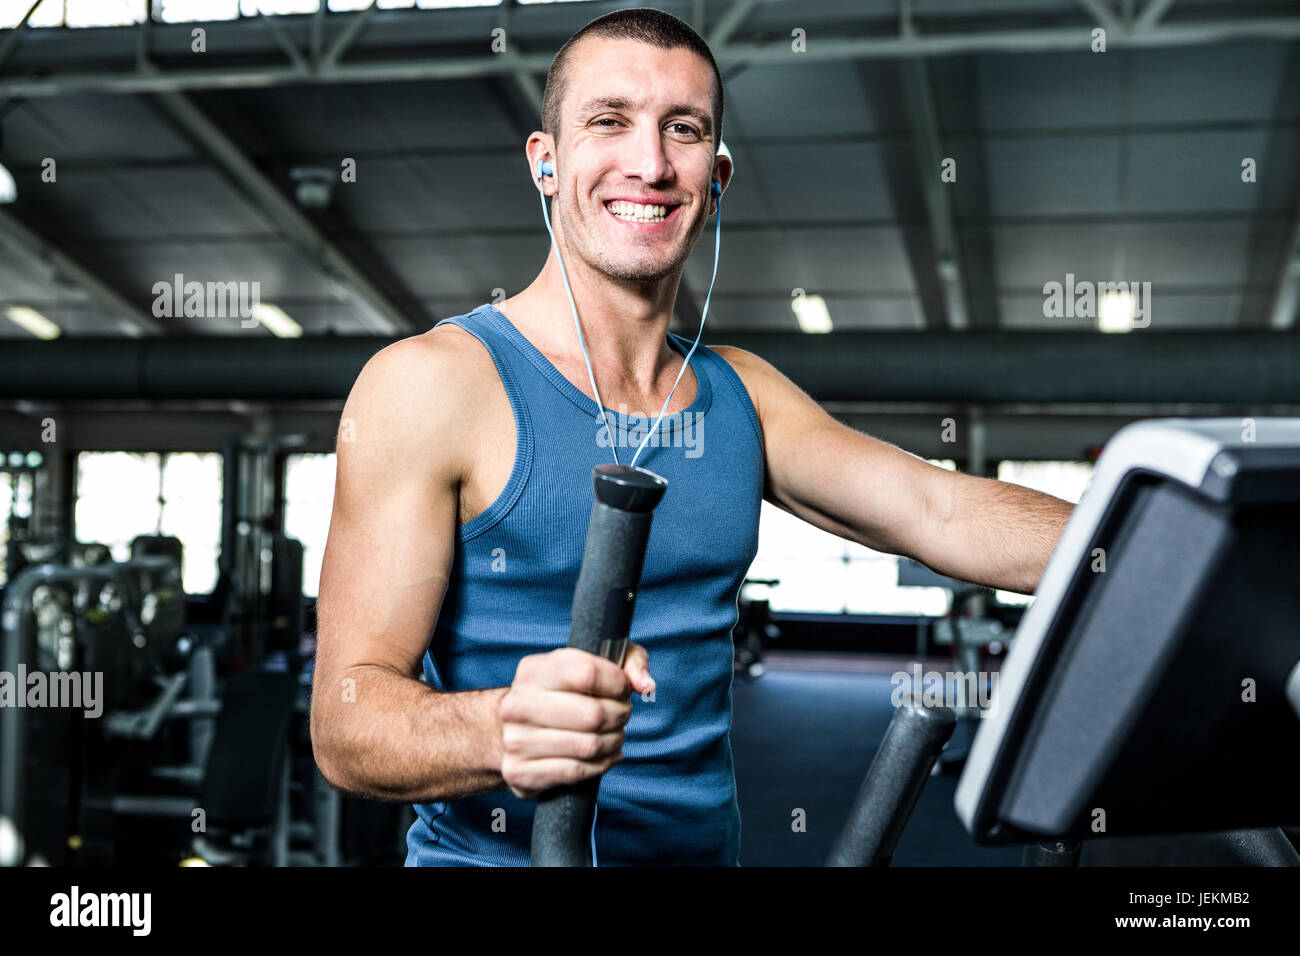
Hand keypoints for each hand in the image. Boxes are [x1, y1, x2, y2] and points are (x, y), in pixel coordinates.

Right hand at [499, 643, 653, 799]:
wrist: (512, 730)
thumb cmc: (560, 694)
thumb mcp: (591, 663)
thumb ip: (628, 661)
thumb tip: (645, 686)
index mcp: (533, 670)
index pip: (587, 673)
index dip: (617, 683)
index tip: (623, 688)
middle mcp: (518, 704)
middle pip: (593, 714)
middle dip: (619, 716)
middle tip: (621, 715)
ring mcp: (515, 740)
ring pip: (588, 746)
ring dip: (614, 742)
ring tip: (614, 735)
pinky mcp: (520, 772)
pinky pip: (576, 772)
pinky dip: (600, 765)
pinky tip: (605, 755)